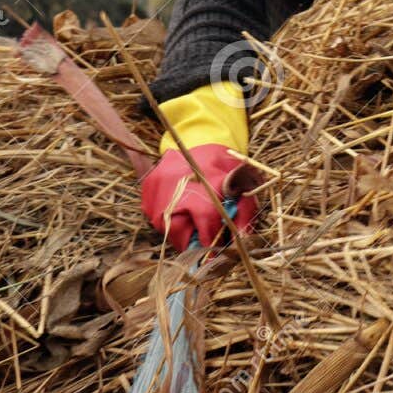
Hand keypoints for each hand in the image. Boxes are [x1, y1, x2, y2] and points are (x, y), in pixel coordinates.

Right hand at [140, 143, 258, 247]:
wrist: (200, 139)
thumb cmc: (223, 166)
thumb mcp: (242, 187)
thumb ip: (244, 214)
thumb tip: (242, 241)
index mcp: (202, 197)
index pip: (205, 234)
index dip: (212, 247)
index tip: (216, 254)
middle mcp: (175, 196)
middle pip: (180, 236)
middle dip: (192, 243)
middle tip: (201, 241)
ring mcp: (157, 192)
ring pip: (164, 228)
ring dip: (178, 231)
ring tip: (190, 222)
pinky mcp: (148, 189)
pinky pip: (153, 214)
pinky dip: (165, 218)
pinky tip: (178, 209)